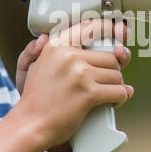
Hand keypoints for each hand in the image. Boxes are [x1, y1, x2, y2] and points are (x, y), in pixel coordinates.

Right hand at [14, 16, 133, 151]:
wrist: (30, 125)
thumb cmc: (36, 100)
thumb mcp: (36, 65)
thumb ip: (57, 50)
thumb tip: (81, 41)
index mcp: (57, 46)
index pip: (91, 27)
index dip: (110, 29)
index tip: (120, 32)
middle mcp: (69, 56)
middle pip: (110, 57)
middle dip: (113, 71)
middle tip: (105, 82)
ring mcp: (80, 74)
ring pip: (117, 75)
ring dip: (117, 86)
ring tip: (107, 94)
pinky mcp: (88, 93)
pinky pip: (118, 91)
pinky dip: (120, 98)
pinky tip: (113, 101)